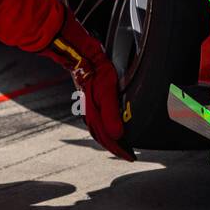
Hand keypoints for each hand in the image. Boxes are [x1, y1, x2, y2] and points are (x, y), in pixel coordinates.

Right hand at [41, 9, 133, 160]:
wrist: (78, 52)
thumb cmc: (94, 68)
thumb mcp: (107, 90)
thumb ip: (111, 113)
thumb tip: (118, 135)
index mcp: (94, 114)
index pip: (107, 138)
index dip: (119, 150)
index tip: (130, 157)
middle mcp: (89, 113)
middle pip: (102, 136)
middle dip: (114, 146)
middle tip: (127, 153)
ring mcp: (87, 105)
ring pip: (98, 128)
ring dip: (109, 137)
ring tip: (119, 142)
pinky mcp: (88, 97)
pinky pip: (96, 118)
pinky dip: (104, 126)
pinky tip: (107, 122)